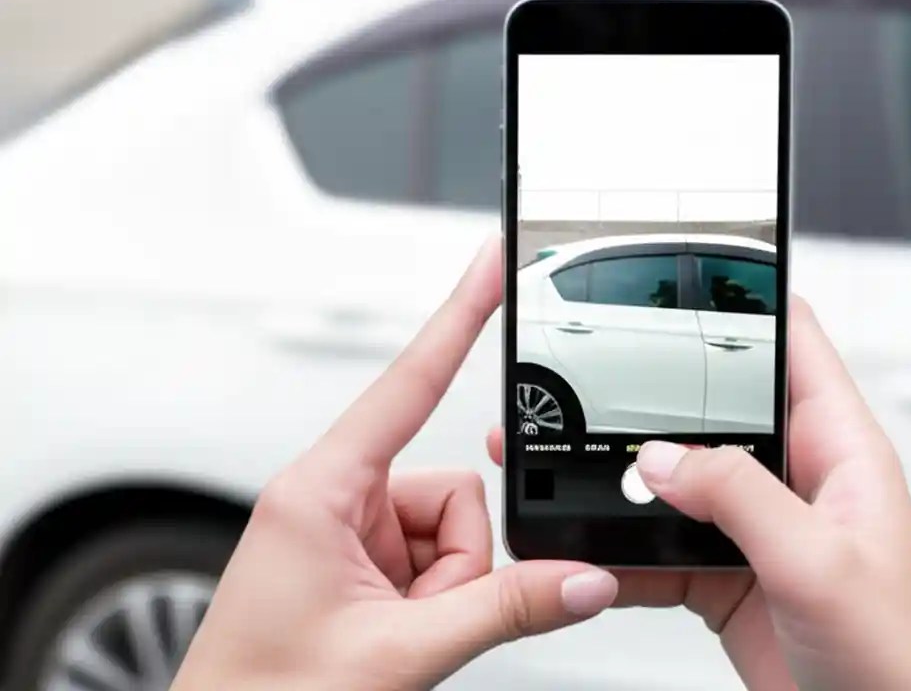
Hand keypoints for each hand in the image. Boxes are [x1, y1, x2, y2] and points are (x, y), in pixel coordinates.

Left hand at [174, 238, 617, 690]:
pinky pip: (439, 563)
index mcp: (320, 490)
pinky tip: (399, 636)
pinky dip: (438, 603)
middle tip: (422, 618)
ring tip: (401, 635)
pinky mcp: (360, 566)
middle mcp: (333, 499)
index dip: (458, 317)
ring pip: (454, 533)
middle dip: (460, 561)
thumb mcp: (400, 653)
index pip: (410, 384)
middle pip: (456, 491)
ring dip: (449, 591)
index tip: (490, 264)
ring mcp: (348, 535)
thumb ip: (506, 609)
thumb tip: (585, 578)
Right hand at [486, 299, 910, 689]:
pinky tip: (594, 541)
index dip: (748, 299)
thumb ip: (739, 497)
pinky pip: (663, 543)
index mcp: (841, 450)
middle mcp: (798, 479)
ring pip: (680, 476)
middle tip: (596, 377)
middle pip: (717, 406)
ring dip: (630, 473)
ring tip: (574, 458)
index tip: (692, 270)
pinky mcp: (728, 575)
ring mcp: (759, 527)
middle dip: (657, 394)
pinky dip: (624, 544)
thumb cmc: (899, 655)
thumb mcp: (819, 562)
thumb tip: (662, 456)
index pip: (794, 345)